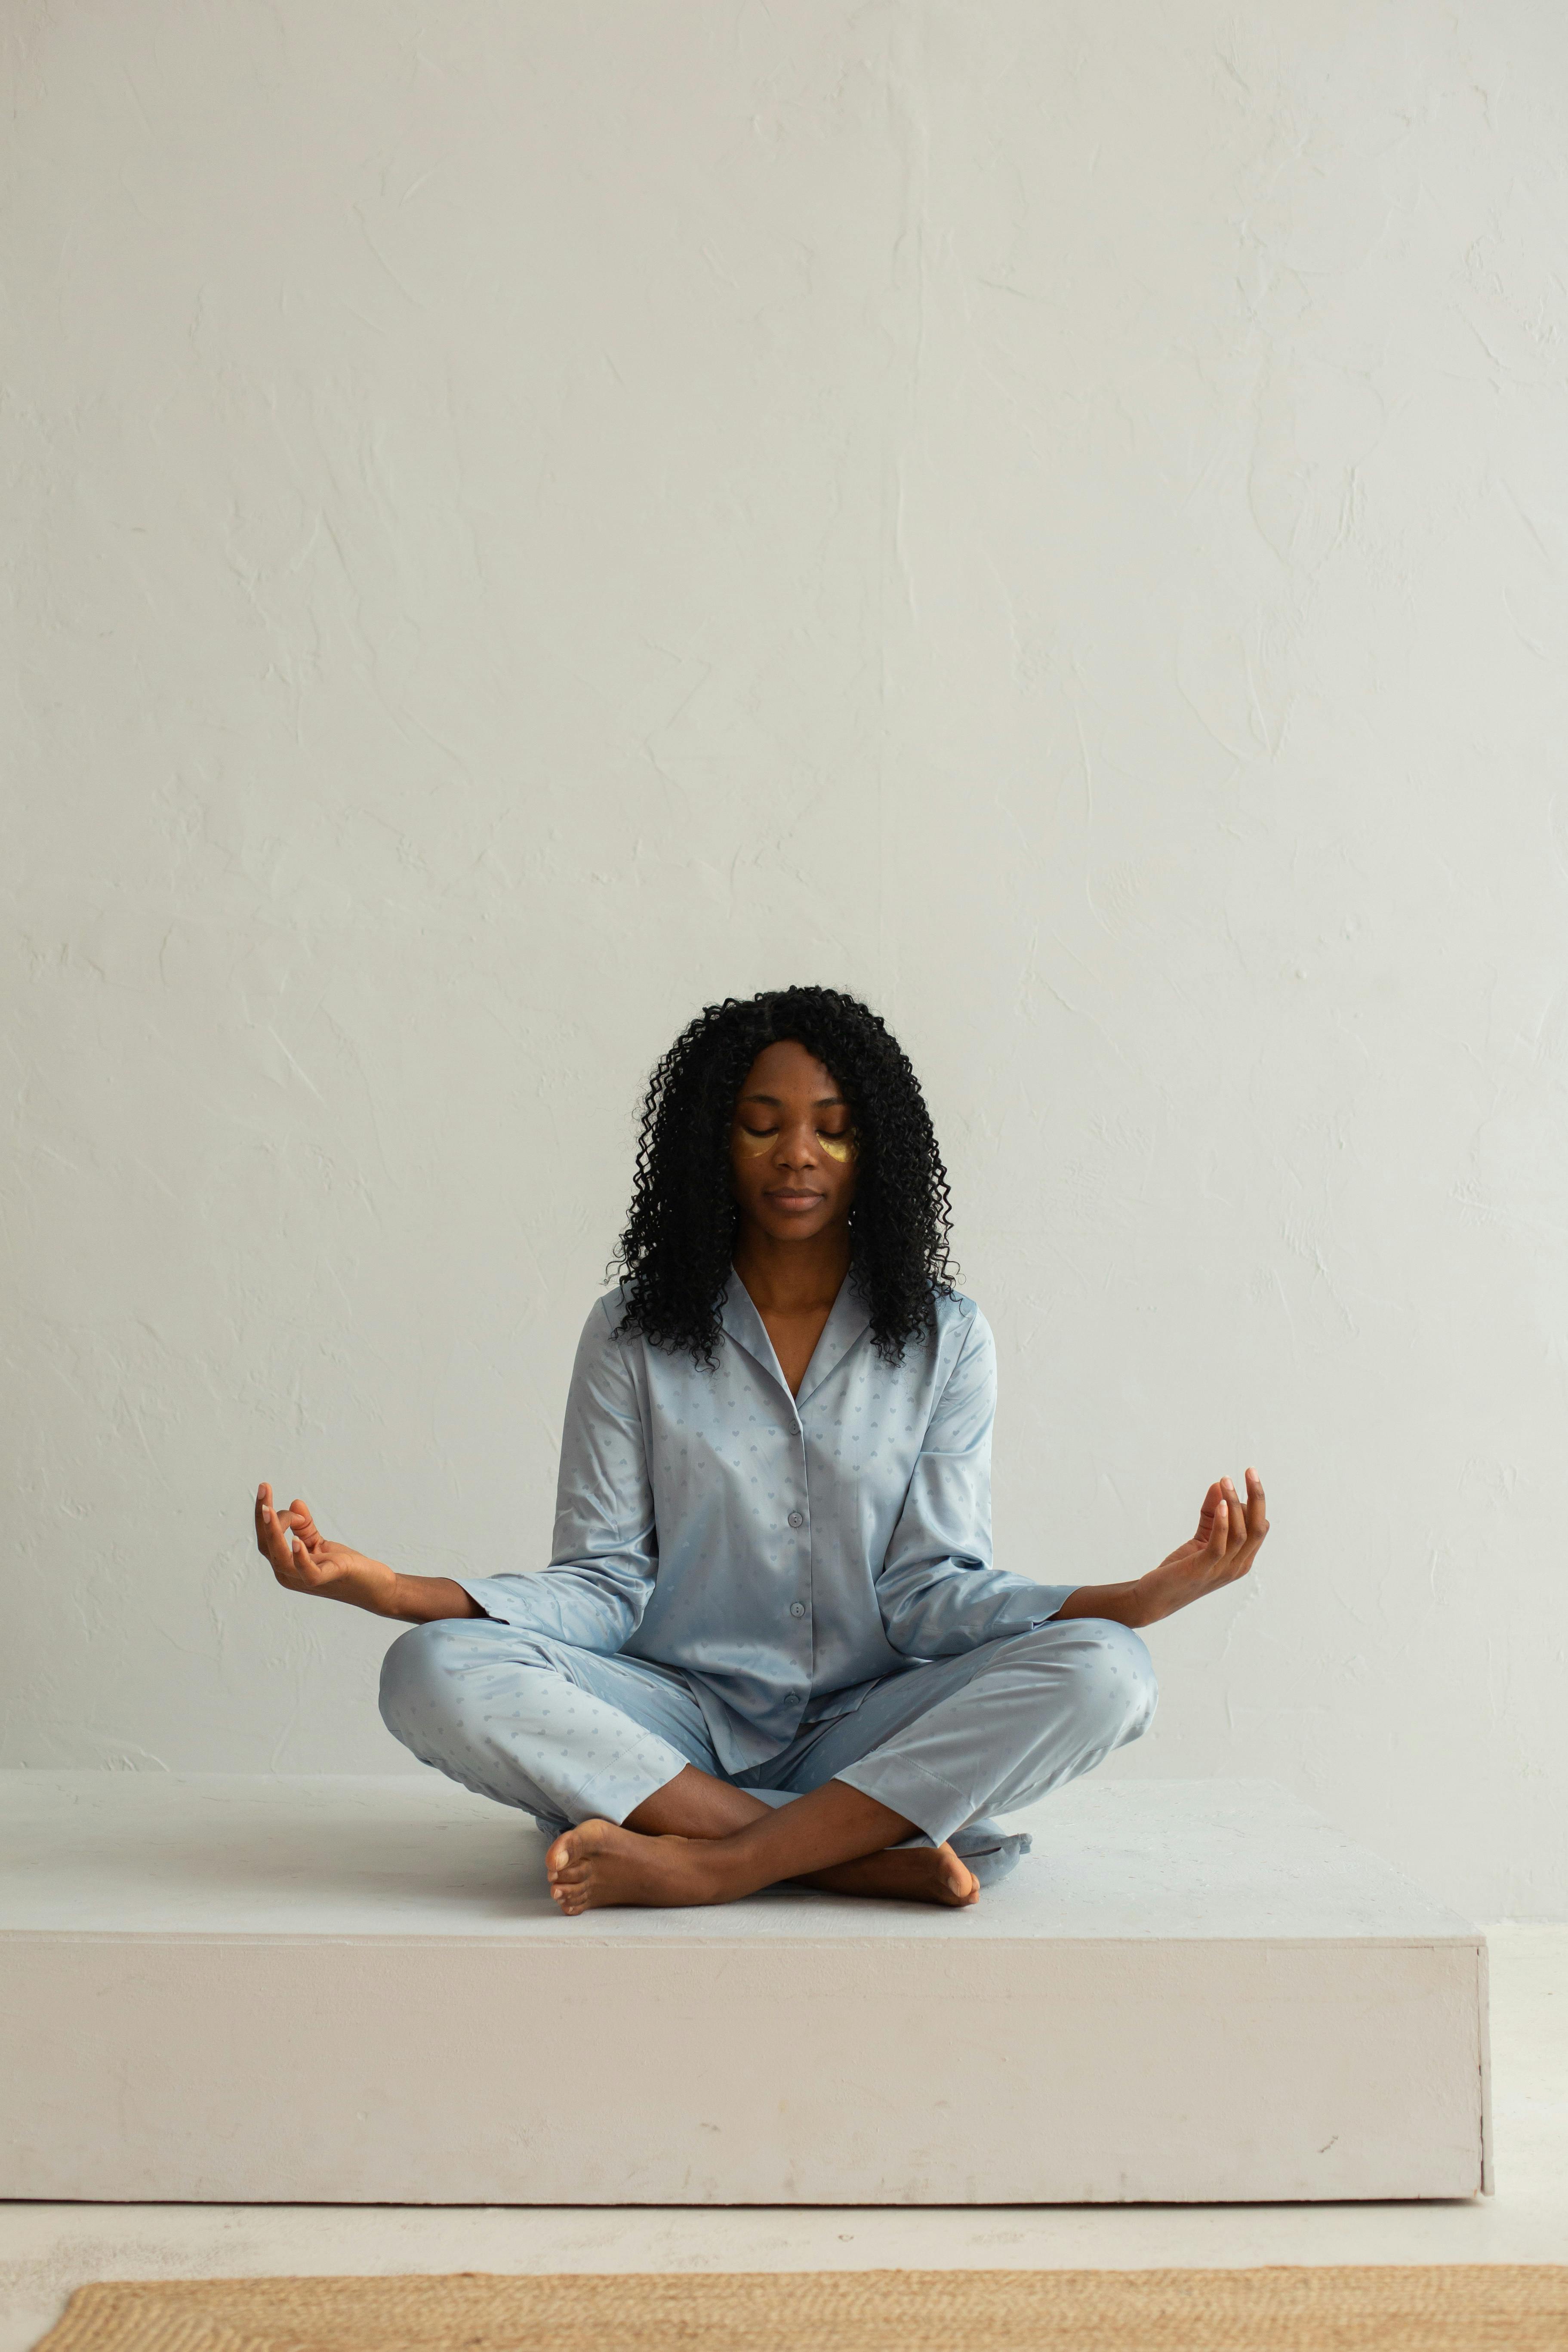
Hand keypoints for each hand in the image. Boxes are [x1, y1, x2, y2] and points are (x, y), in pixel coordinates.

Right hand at [253, 1482, 395, 1613]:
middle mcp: (288, 1575)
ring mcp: (305, 1580)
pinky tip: (295, 1540)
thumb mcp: (320, 1543)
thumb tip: (295, 1502)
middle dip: (262, 1517)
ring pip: (280, 1557)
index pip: (266, 1539)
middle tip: (263, 1487)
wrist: (374, 1588)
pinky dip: (300, 1557)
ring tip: (269, 1509)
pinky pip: (307, 1572)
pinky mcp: (327, 1579)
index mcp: (285, 1565)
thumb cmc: (344, 1566)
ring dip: (274, 1531)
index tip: (276, 1494)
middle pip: (267, 1545)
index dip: (265, 1516)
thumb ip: (305, 1526)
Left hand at [1137, 1469, 1267, 1624]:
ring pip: (1241, 1533)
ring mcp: (1222, 1569)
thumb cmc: (1181, 1569)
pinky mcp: (1203, 1569)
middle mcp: (1238, 1566)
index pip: (1260, 1527)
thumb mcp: (1200, 1538)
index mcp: (1242, 1560)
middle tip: (1250, 1471)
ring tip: (1226, 1481)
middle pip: (1258, 1527)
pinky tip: (1220, 1503)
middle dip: (1257, 1497)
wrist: (1156, 1597)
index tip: (1246, 1478)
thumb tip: (1218, 1484)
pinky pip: (1220, 1544)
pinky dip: (1222, 1522)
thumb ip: (1210, 1514)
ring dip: (1234, 1503)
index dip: (1256, 1502)